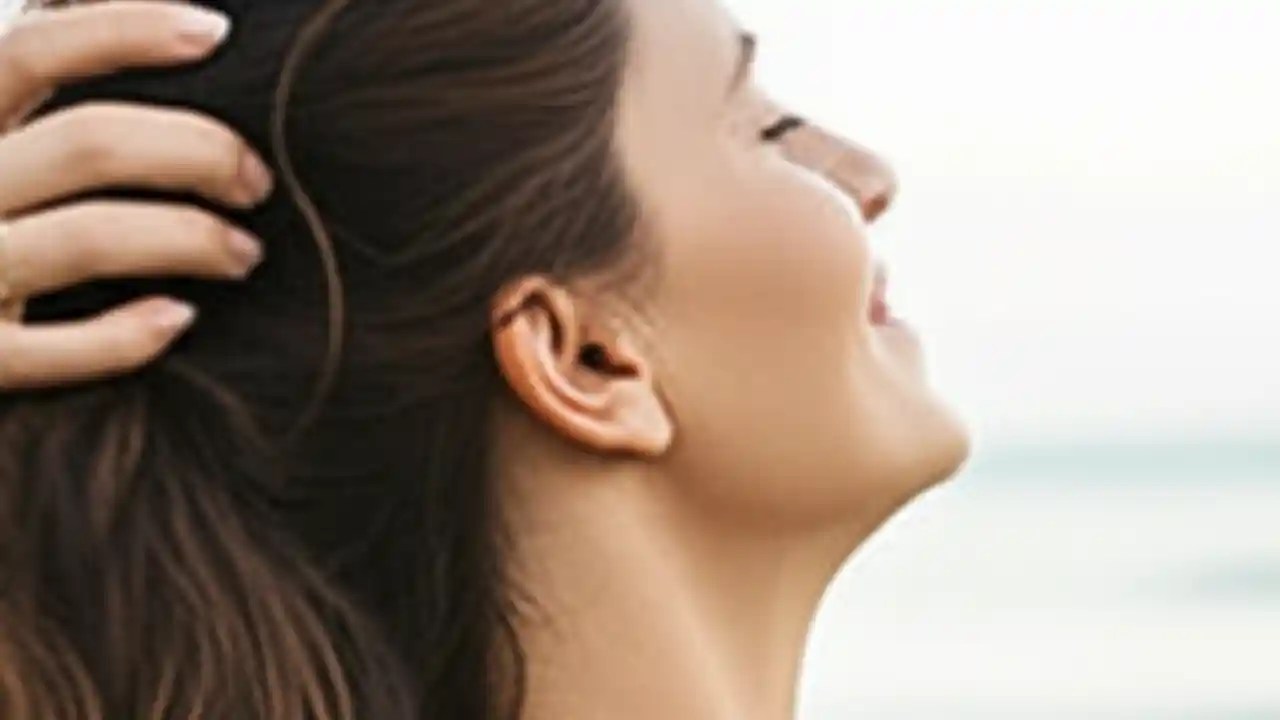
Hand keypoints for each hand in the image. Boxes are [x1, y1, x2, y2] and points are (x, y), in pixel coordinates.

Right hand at [0, 1, 273, 389]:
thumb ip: (36, 97)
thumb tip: (120, 16)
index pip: (34, 50)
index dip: (126, 31)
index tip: (216, 32)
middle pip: (88, 143)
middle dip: (196, 152)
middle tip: (255, 181)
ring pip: (89, 237)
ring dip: (190, 239)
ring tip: (243, 252)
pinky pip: (52, 350)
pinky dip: (125, 336)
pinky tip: (179, 319)